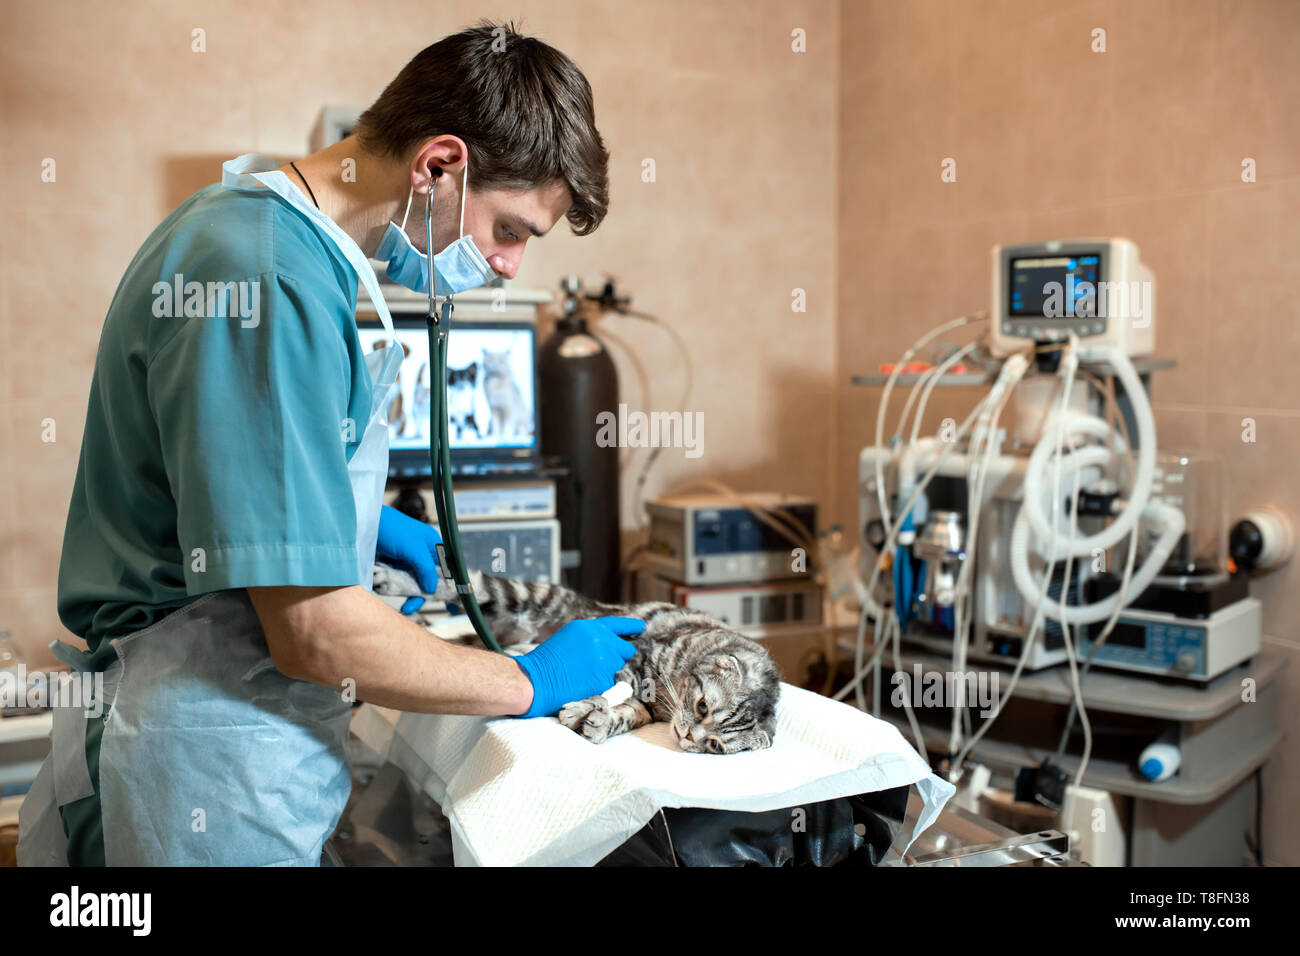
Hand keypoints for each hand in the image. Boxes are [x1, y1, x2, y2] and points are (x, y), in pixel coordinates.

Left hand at [375, 505, 442, 612]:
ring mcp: (408, 559)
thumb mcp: (414, 550)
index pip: (447, 568)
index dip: (448, 585)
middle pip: (430, 579)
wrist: (364, 524)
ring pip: (414, 582)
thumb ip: (425, 570)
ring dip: (410, 595)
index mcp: (433, 546)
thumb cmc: (393, 530)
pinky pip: (400, 580)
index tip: (448, 602)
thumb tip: (432, 590)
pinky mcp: (394, 564)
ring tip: (405, 607)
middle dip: (424, 595)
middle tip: (414, 607)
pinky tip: (391, 593)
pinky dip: (397, 588)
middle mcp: (422, 553)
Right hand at [513, 617, 643, 718]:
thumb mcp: (569, 637)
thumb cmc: (546, 661)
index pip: (617, 625)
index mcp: (591, 627)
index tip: (641, 627)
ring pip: (616, 668)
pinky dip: (600, 687)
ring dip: (606, 673)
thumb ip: (591, 637)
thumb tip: (608, 644)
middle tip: (601, 664)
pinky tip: (582, 685)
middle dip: (618, 656)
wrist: (535, 679)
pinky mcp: (605, 680)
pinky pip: (609, 685)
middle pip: (624, 650)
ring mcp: (605, 661)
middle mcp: (602, 640)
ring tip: (582, 675)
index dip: (631, 626)